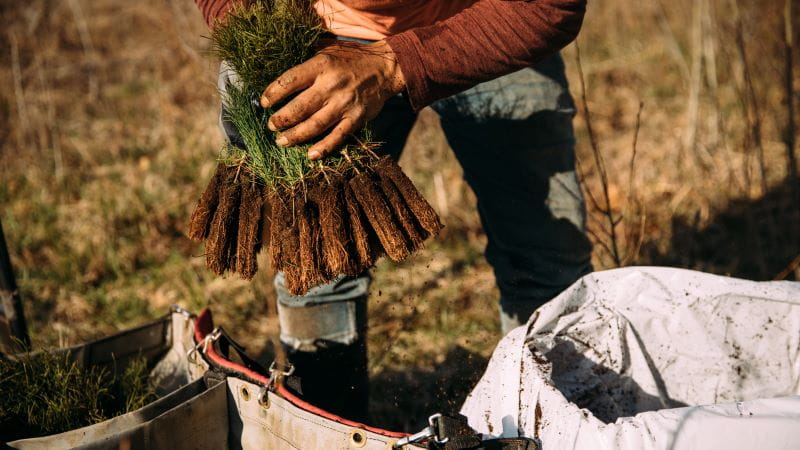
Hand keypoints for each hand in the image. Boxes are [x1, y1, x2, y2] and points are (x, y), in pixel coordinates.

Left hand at [260, 40, 404, 159]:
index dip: (273, 93)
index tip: (263, 102)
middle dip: (281, 119)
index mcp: (321, 65)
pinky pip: (337, 136)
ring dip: (296, 136)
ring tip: (281, 141)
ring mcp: (344, 104)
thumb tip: (279, 67)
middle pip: (300, 107)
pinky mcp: (356, 118)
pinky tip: (310, 155)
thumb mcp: (328, 48)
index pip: (290, 80)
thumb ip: (306, 59)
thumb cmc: (351, 59)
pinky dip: (324, 147)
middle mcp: (331, 85)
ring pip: (315, 125)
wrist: (385, 68)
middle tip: (271, 125)